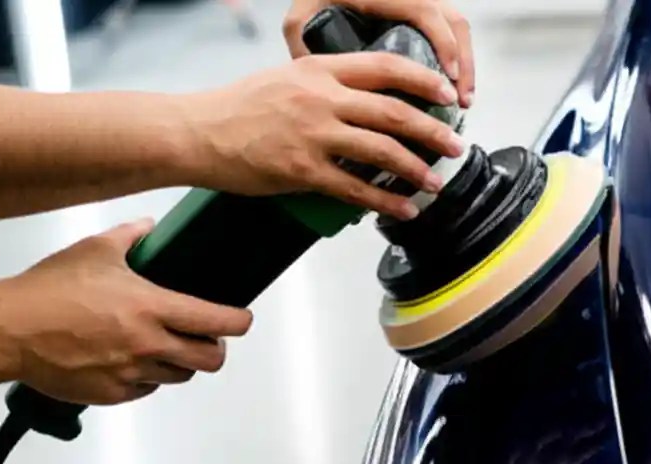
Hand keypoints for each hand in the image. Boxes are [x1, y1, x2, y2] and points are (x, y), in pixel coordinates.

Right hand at [0, 219, 253, 405]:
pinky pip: (146, 390)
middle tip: (207, 338)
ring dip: (180, 363)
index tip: (242, 319)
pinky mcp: (113, 394)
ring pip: (180, 376)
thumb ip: (132, 236)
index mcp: (152, 308)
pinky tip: (131, 359)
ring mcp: (132, 373)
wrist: (8, 331)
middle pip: (210, 360)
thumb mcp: (95, 251)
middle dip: (216, 350)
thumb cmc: (48, 291)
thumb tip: (149, 226)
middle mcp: (148, 344)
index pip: (218, 322)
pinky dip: (147, 377)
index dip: (239, 322)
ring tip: (164, 345)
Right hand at [184, 53, 464, 219]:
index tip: (447, 92)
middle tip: (454, 145)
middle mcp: (320, 99)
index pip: (385, 67)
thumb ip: (324, 84)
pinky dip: (385, 202)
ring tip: (435, 182)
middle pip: (393, 112)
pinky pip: (355, 190)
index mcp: (319, 70)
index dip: (423, 79)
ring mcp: (312, 135)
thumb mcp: (285, 78)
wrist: (196, 133)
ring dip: (416, 169)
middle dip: (432, 131)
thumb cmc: (237, 107)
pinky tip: (404, 210)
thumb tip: (363, 100)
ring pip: (381, 152)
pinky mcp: (302, 171)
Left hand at [284, 0, 474, 107]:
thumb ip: (303, 45)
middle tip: (460, 100)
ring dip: (465, 62)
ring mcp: (416, 1)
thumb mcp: (299, 19)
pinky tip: (454, 85)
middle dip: (463, 61)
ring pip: (455, 25)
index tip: (447, 78)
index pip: (423, 11)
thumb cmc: (310, 0)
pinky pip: (449, 29)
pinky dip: (458, 56)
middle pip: (451, 20)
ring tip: (462, 99)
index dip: (442, 43)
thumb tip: (327, 89)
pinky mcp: (420, 10)